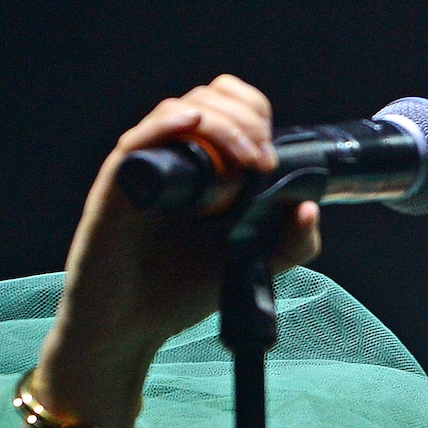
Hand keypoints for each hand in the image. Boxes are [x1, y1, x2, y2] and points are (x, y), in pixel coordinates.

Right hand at [37, 75, 322, 422]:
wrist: (132, 328)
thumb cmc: (181, 292)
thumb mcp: (252, 265)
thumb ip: (289, 243)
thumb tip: (310, 207)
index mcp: (205, 166)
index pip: (230, 109)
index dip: (254, 115)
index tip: (272, 156)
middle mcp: (174, 158)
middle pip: (207, 99)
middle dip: (244, 118)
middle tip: (262, 160)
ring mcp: (145, 168)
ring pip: (178, 111)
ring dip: (219, 124)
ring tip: (244, 160)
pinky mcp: (117, 185)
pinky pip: (138, 140)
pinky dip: (167, 124)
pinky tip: (192, 124)